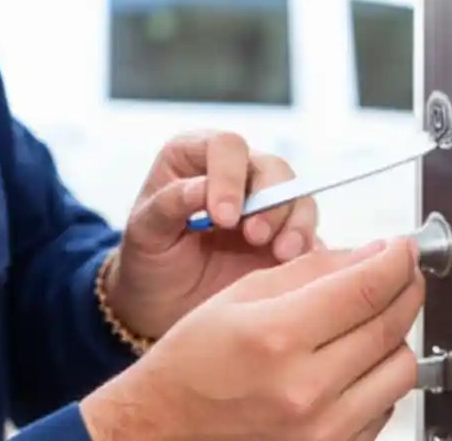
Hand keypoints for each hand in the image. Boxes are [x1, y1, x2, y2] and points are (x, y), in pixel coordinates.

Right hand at [80, 238, 424, 440]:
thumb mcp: (239, 296)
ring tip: (368, 321)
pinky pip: (385, 407)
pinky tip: (351, 361)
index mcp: (276, 338)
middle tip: (399, 271)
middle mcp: (305, 389)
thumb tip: (366, 254)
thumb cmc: (191, 363)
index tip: (402, 248)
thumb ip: (309, 272)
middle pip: (390, 325)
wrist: (166, 425)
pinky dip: (378, 377)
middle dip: (404, 288)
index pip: (365, 288)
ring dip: (394, 336)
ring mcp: (323, 429)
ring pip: (401, 369)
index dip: (395, 260)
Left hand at [106, 131, 319, 338]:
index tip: (222, 217)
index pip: (225, 146)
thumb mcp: (144, 233)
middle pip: (271, 167)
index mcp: (195, 157)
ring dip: (294, 222)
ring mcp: (265, 204)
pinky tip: (294, 265)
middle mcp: (235, 173)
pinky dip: (306, 246)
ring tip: (282, 254)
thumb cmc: (149, 259)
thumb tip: (201, 188)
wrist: (163, 305)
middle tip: (255, 236)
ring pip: (296, 196)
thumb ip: (168, 206)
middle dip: (269, 200)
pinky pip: (307, 232)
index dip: (229, 175)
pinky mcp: (284, 236)